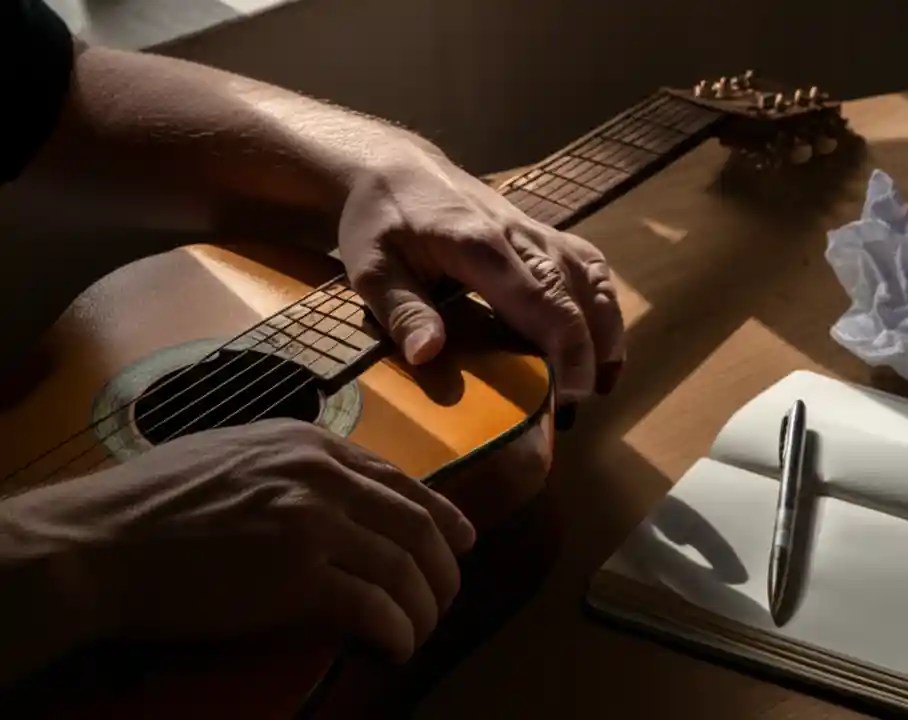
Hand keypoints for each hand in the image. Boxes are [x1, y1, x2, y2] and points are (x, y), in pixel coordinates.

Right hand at [0, 420, 473, 663]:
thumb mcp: (233, 455)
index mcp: (308, 444)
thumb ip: (289, 468)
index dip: (441, 513)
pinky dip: (396, 630)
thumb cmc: (150, 504)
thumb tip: (333, 497)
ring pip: (405, 566)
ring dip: (425, 606)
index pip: (398, 478)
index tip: (463, 540)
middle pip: (416, 523)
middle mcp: (321, 475)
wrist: (100, 541)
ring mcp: (313, 523)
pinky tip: (396, 646)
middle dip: (444, 567)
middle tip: (447, 597)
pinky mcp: (298, 577)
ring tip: (421, 632)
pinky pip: (374, 606)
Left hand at [337, 139, 624, 401]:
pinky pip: (586, 262)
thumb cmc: (378, 220)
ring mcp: (534, 229)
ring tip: (604, 375)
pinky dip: (602, 299)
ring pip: (591, 274)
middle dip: (592, 347)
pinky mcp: (539, 231)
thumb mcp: (371, 267)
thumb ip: (402, 310)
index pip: (540, 299)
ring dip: (607, 325)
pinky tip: (601, 334)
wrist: (393, 167)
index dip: (567, 347)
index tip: (572, 392)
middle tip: (581, 399)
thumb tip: (428, 355)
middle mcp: (519, 235)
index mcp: (479, 247)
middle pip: (576, 290)